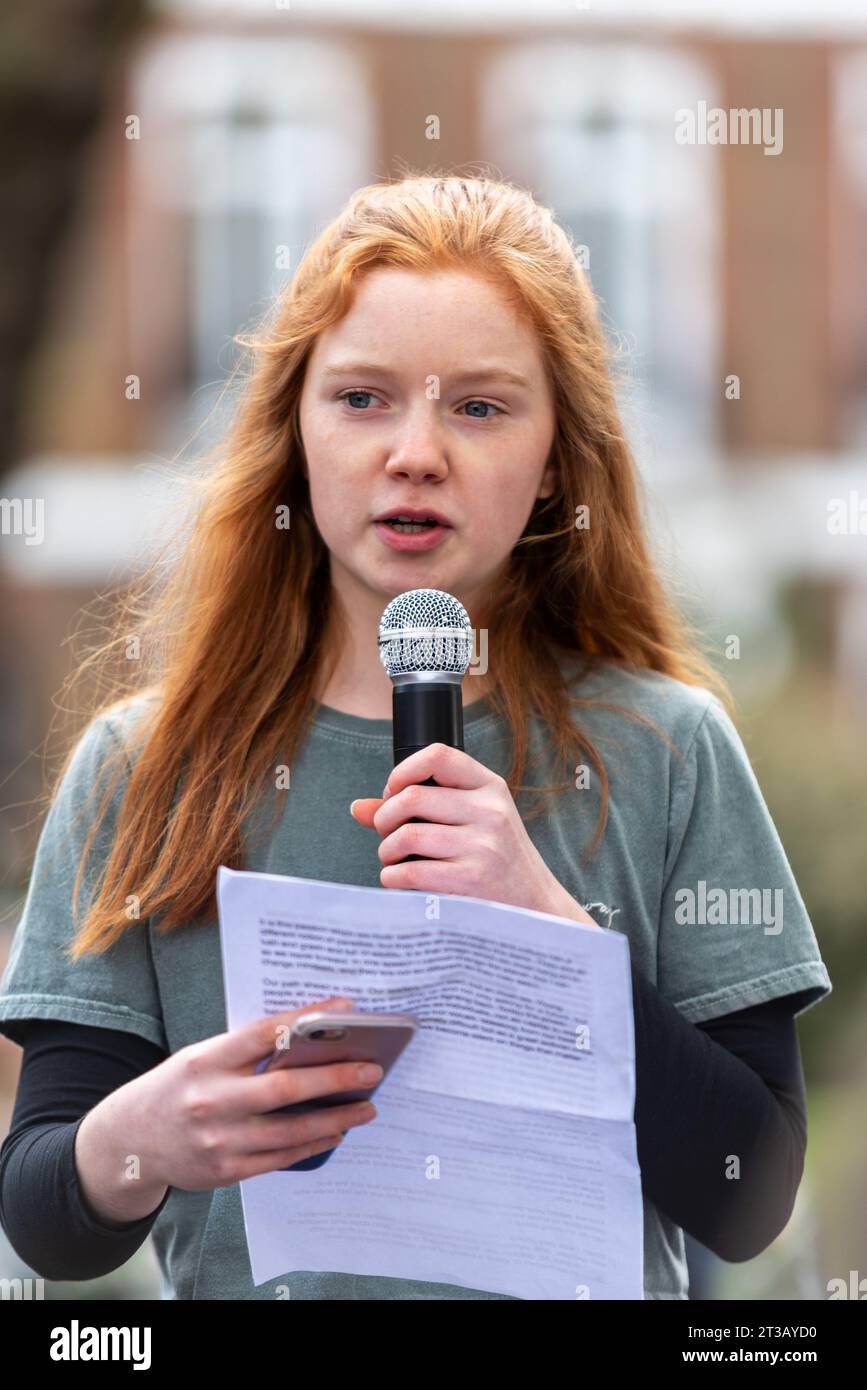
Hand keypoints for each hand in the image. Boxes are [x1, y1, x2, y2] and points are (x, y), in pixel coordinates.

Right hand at [74, 997, 381, 1223]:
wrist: (130, 1142)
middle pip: (285, 1087)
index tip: (347, 1010)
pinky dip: (314, 1142)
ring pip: (291, 1129)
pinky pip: (281, 1157)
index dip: (309, 1020)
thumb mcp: (202, 1057)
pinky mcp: (226, 1171)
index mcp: (205, 1060)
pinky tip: (337, 1130)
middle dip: (335, 1077)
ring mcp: (219, 1140)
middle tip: (373, 1069)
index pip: (265, 1034)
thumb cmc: (179, 1088)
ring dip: (336, 1117)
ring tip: (368, 1106)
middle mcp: (212, 1100)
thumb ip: (248, 1051)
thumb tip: (311, 1037)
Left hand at [349, 742, 597, 924]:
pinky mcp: (471, 880)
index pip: (438, 755)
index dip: (403, 770)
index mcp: (491, 788)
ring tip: (393, 859)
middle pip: (412, 796)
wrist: (535, 907)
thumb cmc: (495, 861)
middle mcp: (490, 812)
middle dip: (385, 817)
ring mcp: (483, 846)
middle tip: (386, 833)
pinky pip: (409, 871)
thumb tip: (358, 808)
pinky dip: (392, 877)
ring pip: (406, 835)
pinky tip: (399, 880)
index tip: (392, 792)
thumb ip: (419, 811)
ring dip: (386, 850)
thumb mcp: (471, 823)